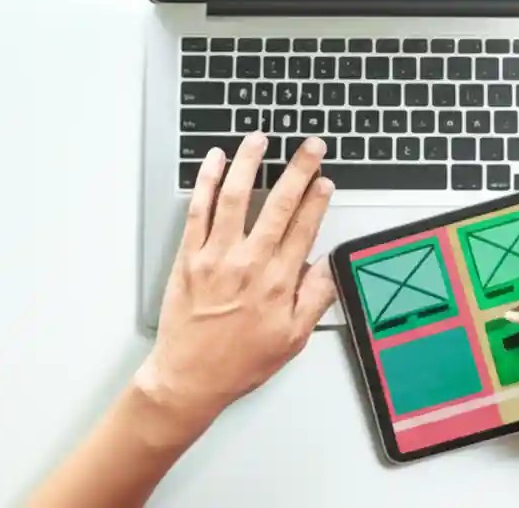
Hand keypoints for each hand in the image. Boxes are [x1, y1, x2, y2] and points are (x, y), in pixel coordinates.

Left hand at [133, 133, 336, 445]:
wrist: (189, 379)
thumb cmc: (238, 363)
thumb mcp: (293, 340)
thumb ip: (315, 299)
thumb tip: (329, 267)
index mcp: (278, 283)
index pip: (304, 228)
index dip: (317, 200)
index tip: (325, 181)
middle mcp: (249, 264)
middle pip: (279, 205)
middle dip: (298, 170)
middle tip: (310, 147)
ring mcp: (216, 257)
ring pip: (235, 197)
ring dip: (249, 164)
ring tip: (260, 139)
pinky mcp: (189, 257)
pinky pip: (198, 210)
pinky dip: (206, 181)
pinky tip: (215, 161)